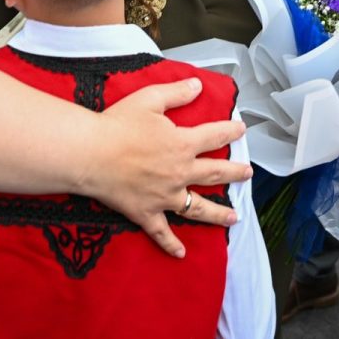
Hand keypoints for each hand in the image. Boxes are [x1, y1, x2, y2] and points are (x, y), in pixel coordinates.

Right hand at [86, 78, 251, 257]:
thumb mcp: (149, 100)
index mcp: (183, 144)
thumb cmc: (117, 124)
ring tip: (234, 218)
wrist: (90, 154)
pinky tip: (181, 254)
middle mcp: (180, 173)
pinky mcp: (146, 213)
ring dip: (218, 214)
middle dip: (234, 172)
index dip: (230, 131)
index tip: (242, 130)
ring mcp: (165, 196)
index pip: (215, 135)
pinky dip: (171, 244)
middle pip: (214, 173)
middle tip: (247, 174)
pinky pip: (162, 232)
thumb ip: (176, 93)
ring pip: (198, 208)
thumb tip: (198, 85)